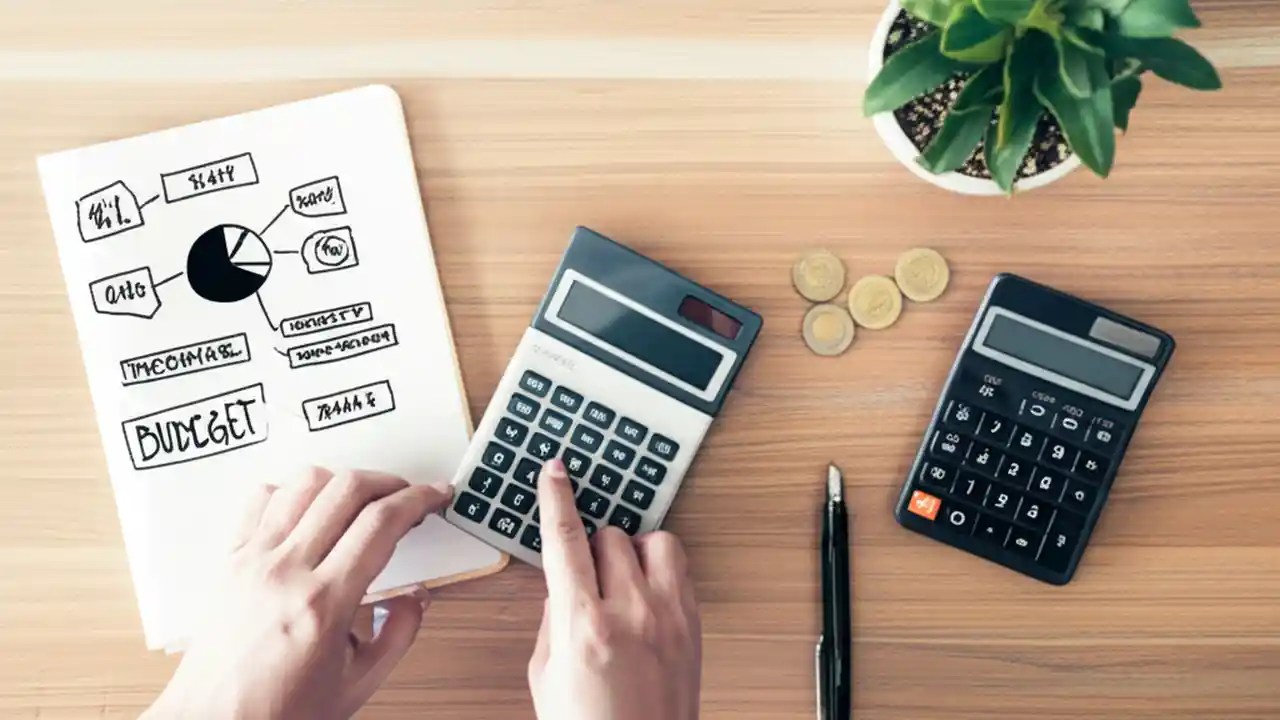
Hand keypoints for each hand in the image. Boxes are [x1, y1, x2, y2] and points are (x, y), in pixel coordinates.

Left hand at [144, 468, 450, 719]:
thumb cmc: (275, 714)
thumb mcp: (357, 685)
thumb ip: (398, 636)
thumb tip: (416, 599)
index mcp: (324, 604)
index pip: (381, 523)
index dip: (419, 499)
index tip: (435, 496)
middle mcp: (286, 572)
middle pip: (348, 489)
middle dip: (391, 482)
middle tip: (408, 495)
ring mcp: (254, 561)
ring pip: (305, 483)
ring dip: (345, 480)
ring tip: (364, 498)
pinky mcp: (231, 560)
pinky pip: (262, 499)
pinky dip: (294, 490)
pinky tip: (310, 506)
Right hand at [527, 459, 701, 719]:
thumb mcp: (546, 676)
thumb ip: (553, 619)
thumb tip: (562, 583)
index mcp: (584, 625)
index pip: (566, 538)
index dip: (557, 496)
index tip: (556, 470)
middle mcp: (631, 612)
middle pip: (609, 535)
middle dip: (592, 547)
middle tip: (584, 576)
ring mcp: (670, 617)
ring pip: (652, 542)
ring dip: (631, 553)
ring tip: (620, 585)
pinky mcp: (695, 625)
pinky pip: (679, 568)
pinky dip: (659, 571)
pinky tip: (646, 597)